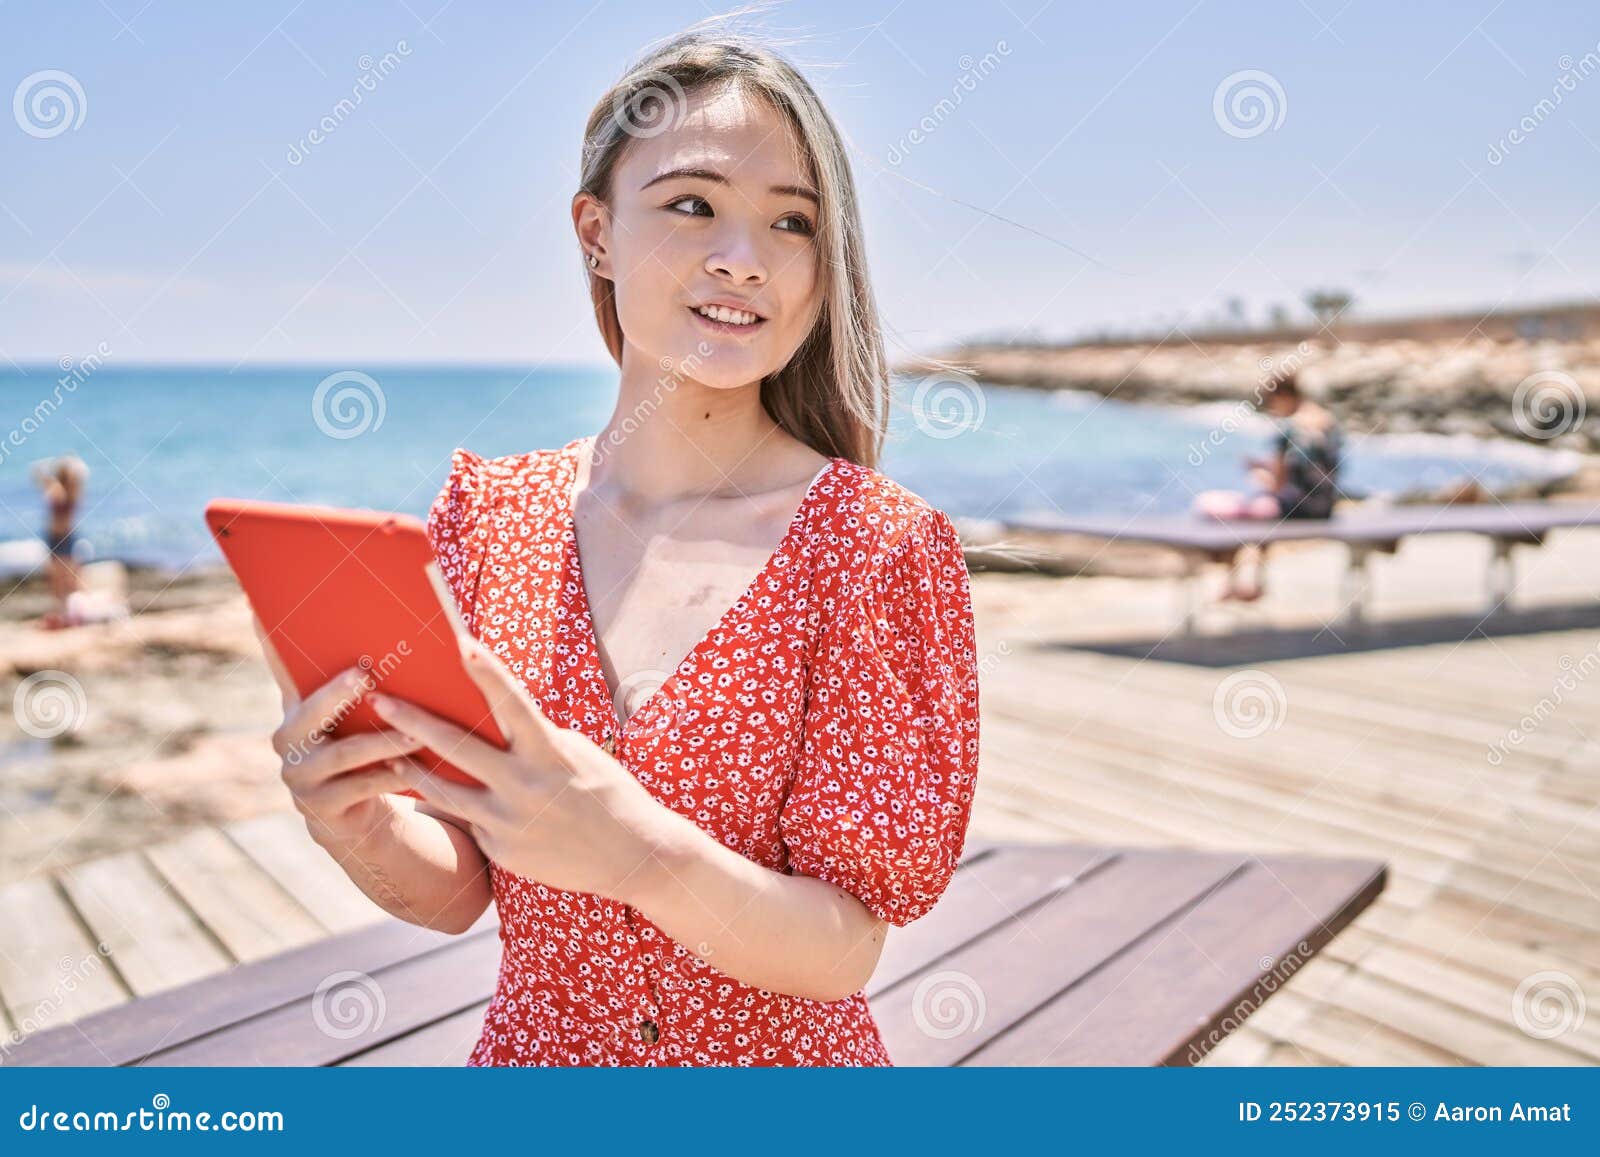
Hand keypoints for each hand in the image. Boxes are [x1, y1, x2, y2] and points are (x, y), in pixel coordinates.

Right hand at [253, 613, 426, 849]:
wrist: (356, 815)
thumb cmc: (363, 751)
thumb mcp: (356, 716)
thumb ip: (358, 682)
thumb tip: (393, 632)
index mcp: (297, 707)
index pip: (281, 667)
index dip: (270, 641)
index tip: (258, 606)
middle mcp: (290, 738)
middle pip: (311, 711)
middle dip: (338, 693)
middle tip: (365, 674)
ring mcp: (300, 776)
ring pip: (345, 754)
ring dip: (383, 741)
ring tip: (416, 733)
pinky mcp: (321, 808)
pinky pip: (360, 789)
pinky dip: (389, 776)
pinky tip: (412, 768)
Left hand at [370, 634, 673, 902]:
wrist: (632, 855)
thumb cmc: (607, 793)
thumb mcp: (575, 755)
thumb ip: (533, 739)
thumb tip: (493, 717)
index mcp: (551, 753)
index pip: (514, 703)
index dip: (488, 670)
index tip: (460, 641)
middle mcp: (526, 786)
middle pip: (458, 747)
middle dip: (414, 721)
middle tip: (380, 699)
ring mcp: (509, 822)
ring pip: (444, 790)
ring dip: (411, 767)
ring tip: (385, 749)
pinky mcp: (502, 850)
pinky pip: (468, 820)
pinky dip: (451, 803)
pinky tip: (428, 791)